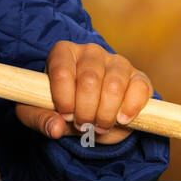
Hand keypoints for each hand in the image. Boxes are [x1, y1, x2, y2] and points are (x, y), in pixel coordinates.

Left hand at [16, 41, 152, 144]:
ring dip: (106, 113)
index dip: (64, 99)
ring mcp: (116, 62)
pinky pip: (139, 88)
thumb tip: (55, 128)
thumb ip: (41, 120)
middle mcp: (90, 52)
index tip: (65, 115)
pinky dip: (131, 108)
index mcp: (62, 52)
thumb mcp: (40, 113)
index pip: (62, 71)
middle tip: (83, 125)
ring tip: (99, 126)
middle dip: (85, 110)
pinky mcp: (138, 77)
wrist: (89, 115)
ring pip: (113, 85)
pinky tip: (121, 120)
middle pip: (89, 79)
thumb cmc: (60, 108)